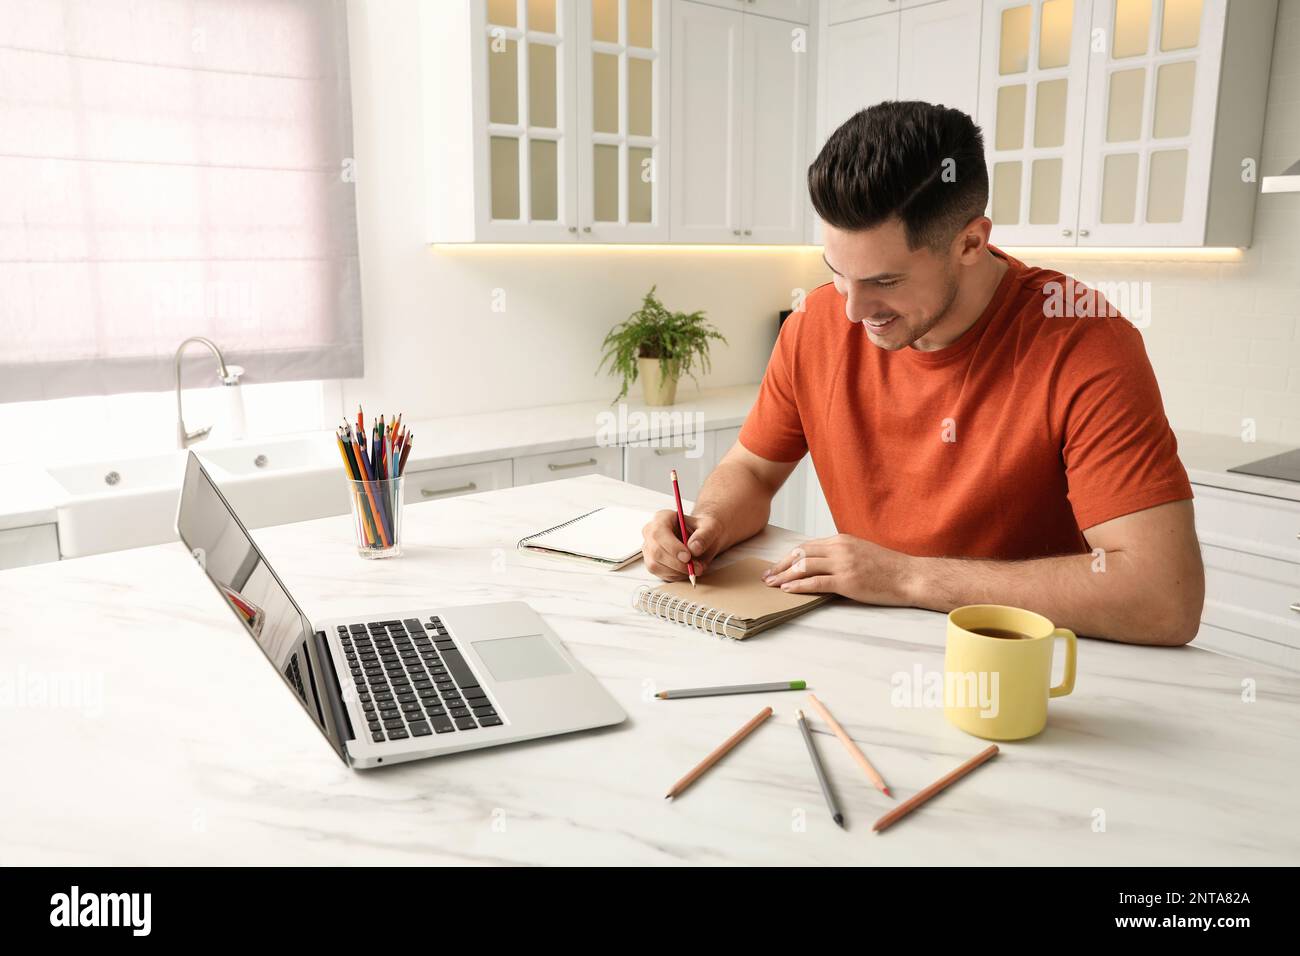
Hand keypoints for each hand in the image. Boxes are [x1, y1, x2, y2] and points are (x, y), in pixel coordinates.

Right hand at [642, 510, 724, 580]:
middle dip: (677, 563)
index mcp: (662, 518)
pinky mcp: (652, 563)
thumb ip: (704, 535)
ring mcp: (649, 549)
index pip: (659, 533)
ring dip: (678, 571)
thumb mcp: (710, 527)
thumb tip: (694, 548)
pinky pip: (660, 574)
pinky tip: (687, 569)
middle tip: (697, 568)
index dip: (672, 547)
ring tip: (696, 568)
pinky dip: (676, 575)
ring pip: (656, 565)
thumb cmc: (703, 530)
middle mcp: (651, 532)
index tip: (688, 556)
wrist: (701, 539)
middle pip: (656, 552)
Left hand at [760, 533, 918, 604]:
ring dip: (784, 576)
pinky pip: (816, 582)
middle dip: (780, 566)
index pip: (806, 546)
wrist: (909, 576)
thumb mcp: (860, 551)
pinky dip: (799, 586)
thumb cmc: (887, 567)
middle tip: (767, 576)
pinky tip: (788, 590)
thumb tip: (820, 563)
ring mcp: (843, 564)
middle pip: (800, 554)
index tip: (777, 566)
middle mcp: (839, 549)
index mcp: (841, 540)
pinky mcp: (847, 581)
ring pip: (804, 566)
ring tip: (772, 585)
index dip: (788, 557)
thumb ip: (840, 554)